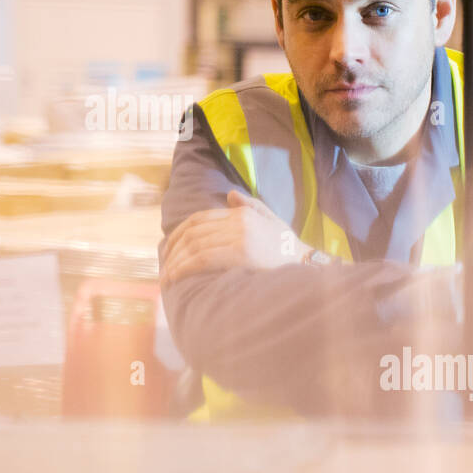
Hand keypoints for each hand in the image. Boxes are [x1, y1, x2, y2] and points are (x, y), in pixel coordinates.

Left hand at [160, 190, 305, 284]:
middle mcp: (239, 221)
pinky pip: (203, 259)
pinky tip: (175, 278)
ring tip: (166, 278)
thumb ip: (250, 206)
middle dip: (173, 250)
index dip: (178, 234)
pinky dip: (184, 268)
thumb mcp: (272, 222)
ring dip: (175, 263)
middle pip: (193, 232)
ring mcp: (240, 237)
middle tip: (163, 268)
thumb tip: (229, 194)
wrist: (310, 267)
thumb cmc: (289, 250)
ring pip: (195, 246)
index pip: (200, 219)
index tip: (168, 250)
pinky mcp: (241, 254)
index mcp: (242, 214)